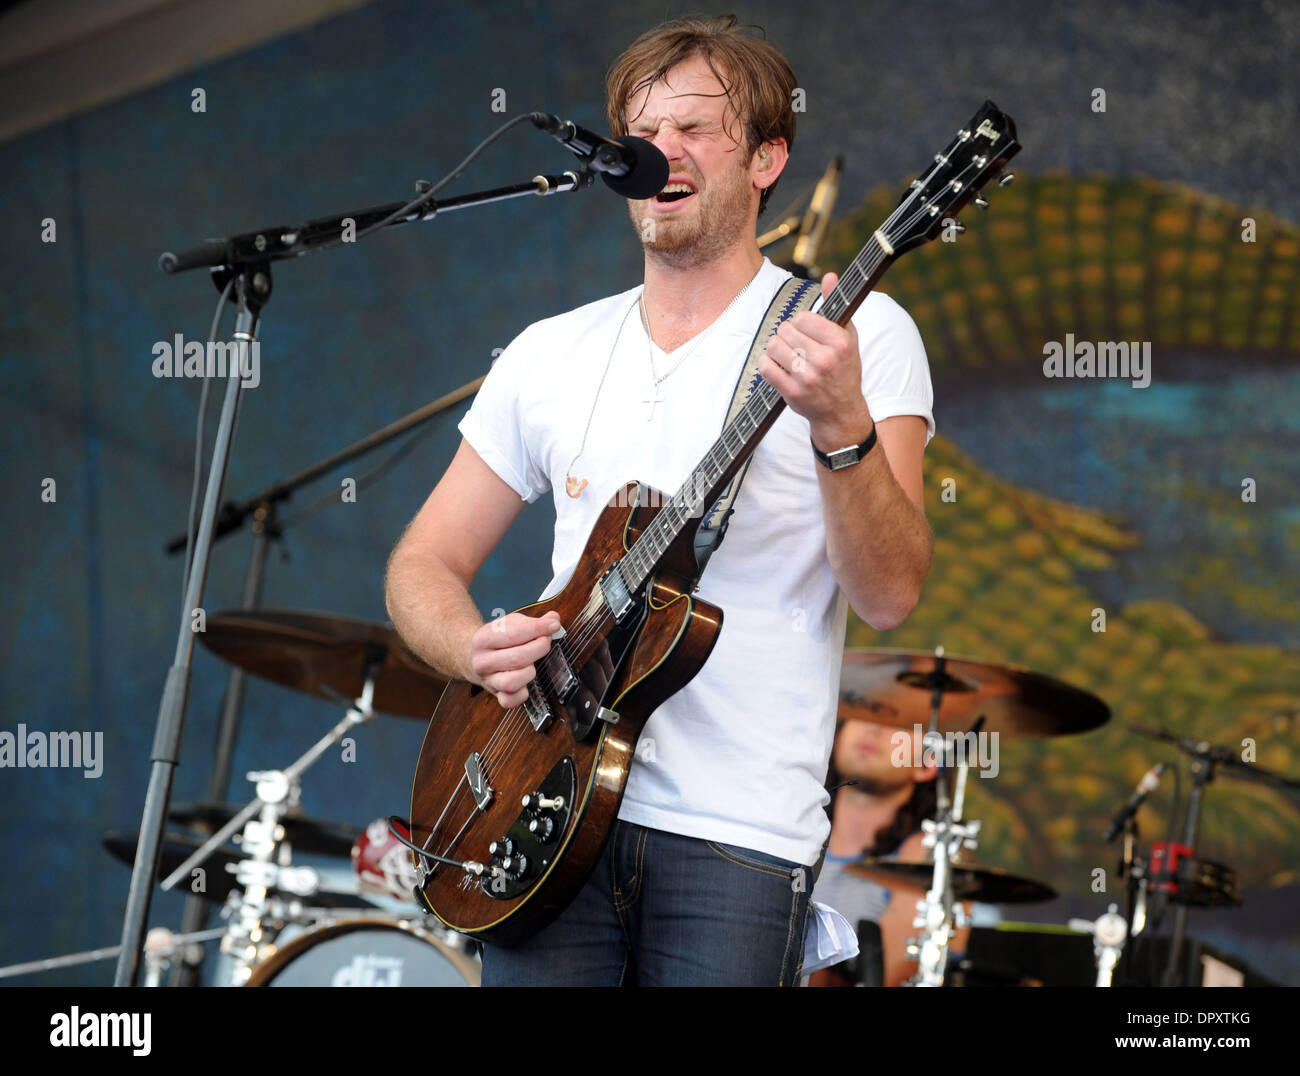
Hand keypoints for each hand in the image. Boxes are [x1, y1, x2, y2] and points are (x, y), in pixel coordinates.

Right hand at [468, 610, 560, 708]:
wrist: (474, 656)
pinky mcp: (496, 695)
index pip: (514, 634)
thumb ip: (534, 622)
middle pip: (517, 658)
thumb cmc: (497, 640)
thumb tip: (553, 620)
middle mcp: (482, 662)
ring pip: (512, 682)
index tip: (552, 625)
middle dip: (539, 648)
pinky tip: (525, 681)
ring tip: (531, 663)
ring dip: (529, 671)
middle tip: (545, 641)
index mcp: (482, 639)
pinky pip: (510, 701)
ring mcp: (488, 680)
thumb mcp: (510, 624)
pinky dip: (522, 693)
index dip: (538, 629)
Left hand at [758, 271, 873, 450]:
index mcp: (840, 343)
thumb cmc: (844, 368)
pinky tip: (777, 367)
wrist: (841, 411)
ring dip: (776, 349)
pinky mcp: (792, 392)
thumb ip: (837, 304)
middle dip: (787, 335)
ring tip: (787, 356)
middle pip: (785, 330)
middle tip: (796, 346)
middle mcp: (825, 360)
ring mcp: (808, 377)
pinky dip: (767, 365)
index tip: (806, 332)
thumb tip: (829, 275)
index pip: (803, 317)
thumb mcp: (848, 336)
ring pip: (773, 346)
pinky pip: (765, 367)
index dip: (800, 323)